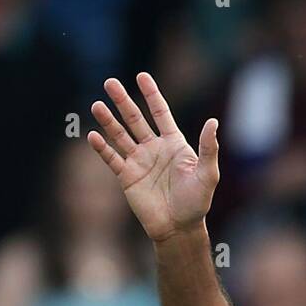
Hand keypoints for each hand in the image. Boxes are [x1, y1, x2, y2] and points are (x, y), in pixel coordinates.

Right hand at [88, 72, 218, 242]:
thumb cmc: (197, 203)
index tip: (141, 76)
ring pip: (120, 136)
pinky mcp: (128, 177)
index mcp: (173, 144)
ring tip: (96, 105)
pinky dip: (102, 148)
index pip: (160, 113)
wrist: (179, 228)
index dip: (151, 95)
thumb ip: (208, 148)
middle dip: (123, 101)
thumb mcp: (207, 174)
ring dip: (108, 121)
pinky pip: (112, 159)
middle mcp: (154, 149)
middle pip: (135, 119)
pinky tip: (92, 136)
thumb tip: (213, 121)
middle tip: (110, 83)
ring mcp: (139, 162)